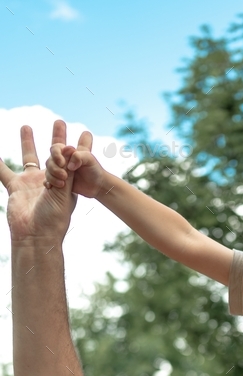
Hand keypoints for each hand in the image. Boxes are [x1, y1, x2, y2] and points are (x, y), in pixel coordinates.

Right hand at [0, 121, 75, 243]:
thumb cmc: (54, 218)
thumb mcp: (65, 193)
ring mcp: (30, 183)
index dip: (75, 147)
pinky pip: (3, 171)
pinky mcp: (14, 187)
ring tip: (26, 126)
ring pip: (28, 157)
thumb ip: (66, 171)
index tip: (84, 133)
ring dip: (27, 142)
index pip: (69, 160)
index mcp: (64, 183)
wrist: (36, 235)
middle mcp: (47, 180)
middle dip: (56, 138)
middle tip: (59, 122)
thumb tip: (71, 148)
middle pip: (51, 154)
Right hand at [45, 119, 105, 198]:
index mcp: (68, 153)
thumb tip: (68, 165)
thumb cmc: (95, 170)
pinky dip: (49, 183)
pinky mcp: (59, 181)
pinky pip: (49, 181)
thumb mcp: (90, 159)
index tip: (62, 162)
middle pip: (49, 160)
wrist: (98, 186)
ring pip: (48, 171)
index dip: (56, 154)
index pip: (55, 148)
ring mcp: (60, 171)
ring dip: (52, 177)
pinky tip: (53, 186)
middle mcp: (62, 161)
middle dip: (54, 168)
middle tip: (65, 176)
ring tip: (62, 183)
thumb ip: (78, 156)